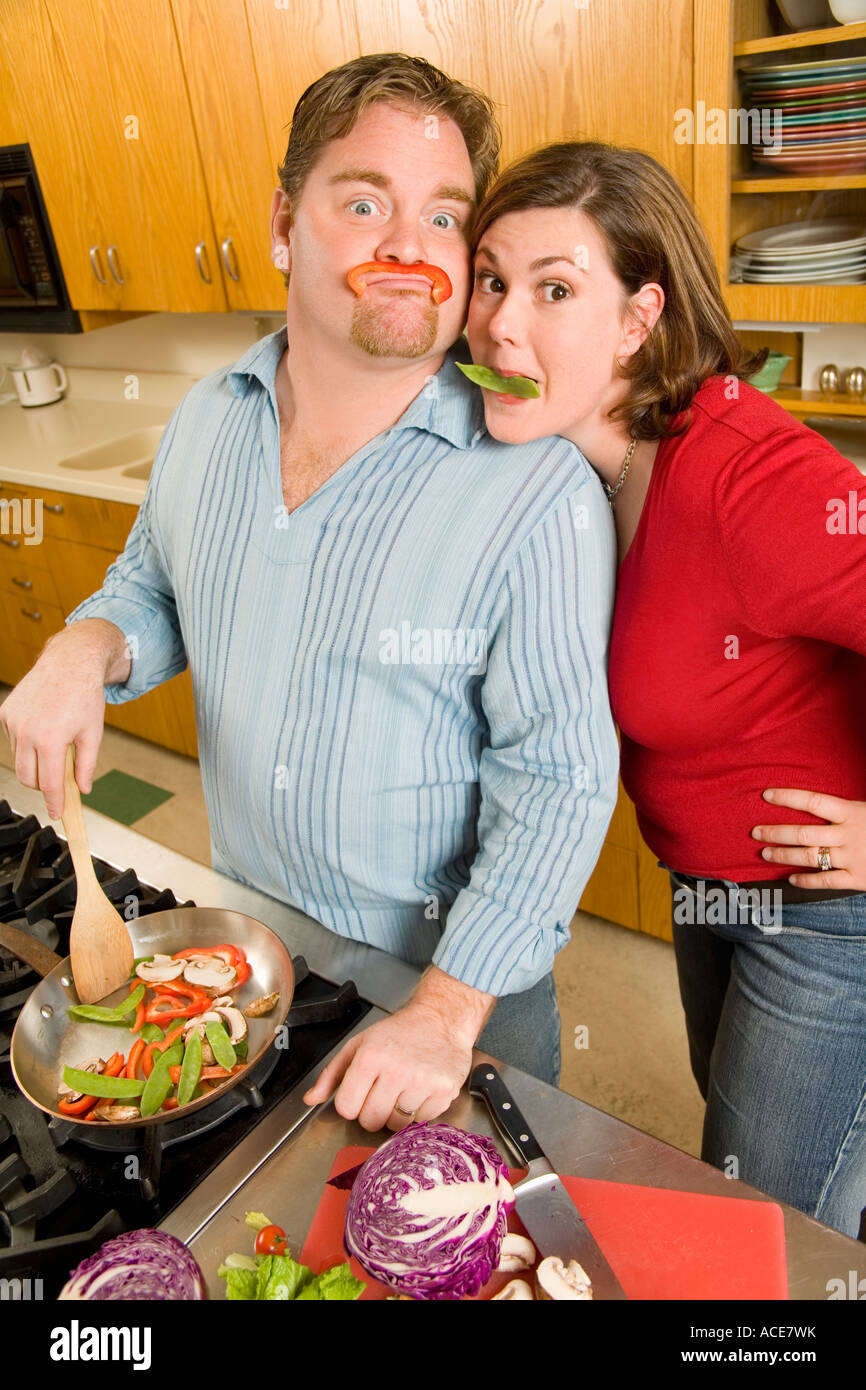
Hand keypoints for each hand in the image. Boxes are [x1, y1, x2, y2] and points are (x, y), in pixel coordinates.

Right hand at [0, 619, 126, 819]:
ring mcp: (13, 722)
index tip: (57, 812)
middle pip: (29, 778)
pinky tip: (42, 730)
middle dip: (43, 785)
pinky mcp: (5, 713)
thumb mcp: (93, 733)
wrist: (70, 663)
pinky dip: (27, 744)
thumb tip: (83, 788)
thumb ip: (86, 765)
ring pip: (20, 760)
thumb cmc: (84, 695)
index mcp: (51, 740)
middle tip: (59, 781)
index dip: (55, 802)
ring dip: (36, 762)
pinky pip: (13, 741)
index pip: (49, 784)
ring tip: (55, 746)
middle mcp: (27, 732)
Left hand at [301, 1004, 470, 1132]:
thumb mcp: (358, 1045)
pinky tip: (420, 1091)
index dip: (351, 1103)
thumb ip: (331, 1074)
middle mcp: (397, 1070)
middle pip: (370, 1121)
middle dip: (373, 1111)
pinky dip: (419, 1113)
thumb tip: (310, 1099)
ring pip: (396, 1126)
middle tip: (383, 1091)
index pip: (346, 1108)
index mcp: (371, 1057)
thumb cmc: (399, 1033)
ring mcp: (422, 1083)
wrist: (440, 1019)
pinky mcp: (443, 1092)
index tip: (360, 1093)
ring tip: (402, 1090)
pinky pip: (421, 1123)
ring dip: (396, 1114)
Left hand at [752, 787, 865, 890]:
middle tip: (756, 832)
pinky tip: (791, 879)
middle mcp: (848, 835)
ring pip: (809, 857)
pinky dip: (807, 881)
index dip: (788, 798)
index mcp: (852, 813)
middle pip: (803, 833)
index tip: (766, 795)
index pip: (813, 802)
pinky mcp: (857, 879)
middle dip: (775, 833)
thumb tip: (824, 803)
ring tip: (765, 854)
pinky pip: (826, 881)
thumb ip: (848, 808)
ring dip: (784, 855)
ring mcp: (851, 858)